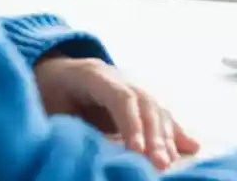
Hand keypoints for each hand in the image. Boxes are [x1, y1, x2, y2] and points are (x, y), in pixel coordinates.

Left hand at [33, 55, 199, 169]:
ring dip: (166, 138)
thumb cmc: (46, 93)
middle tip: (160, 164)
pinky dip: (174, 133)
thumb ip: (70, 125)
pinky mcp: (138, 102)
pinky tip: (190, 148)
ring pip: (156, 110)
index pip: (120, 97)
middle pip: (145, 104)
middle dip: (154, 135)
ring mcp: (132, 86)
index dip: (131, 124)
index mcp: (93, 75)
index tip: (136, 151)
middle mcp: (119, 77)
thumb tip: (90, 149)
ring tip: (169, 163)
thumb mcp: (49, 107)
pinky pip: (160, 116)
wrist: (53, 73)